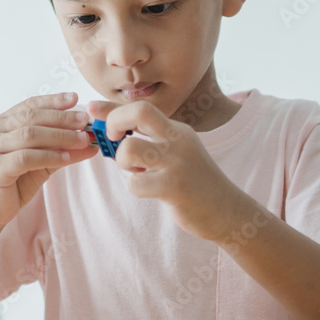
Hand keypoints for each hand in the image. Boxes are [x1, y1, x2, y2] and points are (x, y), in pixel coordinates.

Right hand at [0, 93, 98, 234]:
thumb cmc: (11, 185)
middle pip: (30, 117)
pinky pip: (26, 157)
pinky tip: (65, 158)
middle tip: (84, 120)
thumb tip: (89, 142)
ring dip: (60, 136)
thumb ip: (60, 150)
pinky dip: (48, 156)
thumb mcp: (40, 164)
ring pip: (29, 135)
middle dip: (61, 118)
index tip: (75, 99)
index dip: (52, 101)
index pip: (28, 106)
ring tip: (82, 140)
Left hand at [88, 100, 243, 241]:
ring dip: (122, 159)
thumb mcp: (174, 152)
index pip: (140, 107)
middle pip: (139, 111)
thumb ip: (147, 139)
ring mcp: (177, 162)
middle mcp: (178, 139)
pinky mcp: (175, 187)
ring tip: (134, 170)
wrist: (228, 211)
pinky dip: (134, 186)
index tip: (91, 109)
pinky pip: (136, 183)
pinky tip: (147, 189)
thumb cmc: (191, 182)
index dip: (111, 108)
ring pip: (130, 148)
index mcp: (176, 129)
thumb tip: (109, 126)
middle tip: (113, 140)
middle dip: (114, 121)